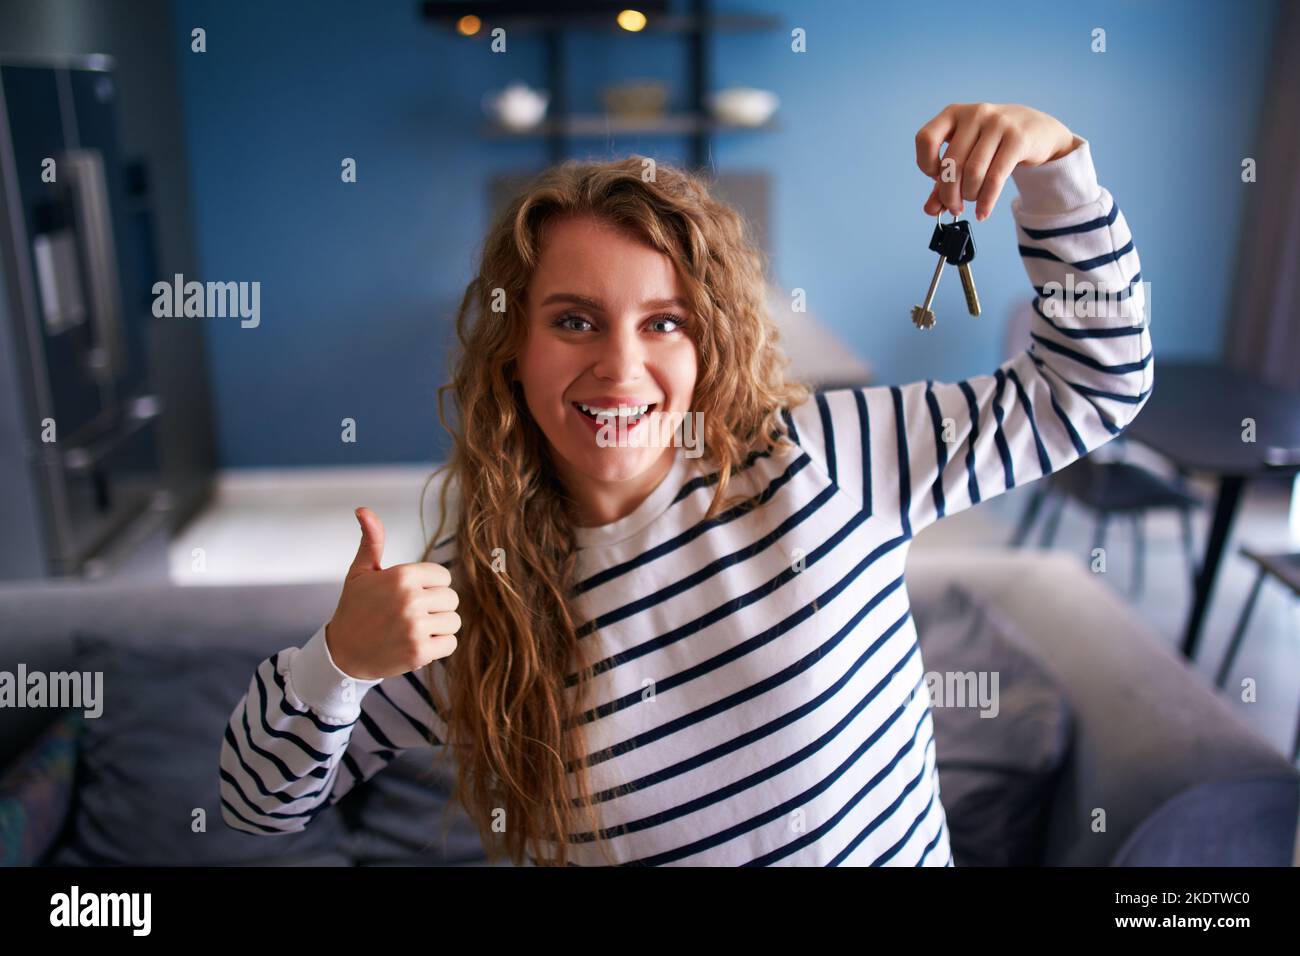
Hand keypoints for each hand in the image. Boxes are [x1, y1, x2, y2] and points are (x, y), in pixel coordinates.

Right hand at [324, 507, 460, 680]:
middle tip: (411, 615)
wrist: (342, 654)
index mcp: (402, 576)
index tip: (411, 595)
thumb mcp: (361, 572)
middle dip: (435, 607)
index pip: (443, 576)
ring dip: (438, 628)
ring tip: (415, 630)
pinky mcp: (419, 652)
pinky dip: (438, 647)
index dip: (430, 587)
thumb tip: (363, 509)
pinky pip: (450, 643)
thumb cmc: (354, 609)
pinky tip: (417, 644)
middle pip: (451, 599)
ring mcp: (415, 627)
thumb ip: (371, 540)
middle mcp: (410, 599)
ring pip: (454, 621)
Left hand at [915, 103, 1077, 220]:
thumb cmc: (992, 144)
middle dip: (949, 194)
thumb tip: (930, 210)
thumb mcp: (966, 155)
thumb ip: (944, 181)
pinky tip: (983, 212)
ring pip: (973, 172)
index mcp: (953, 113)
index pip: (925, 139)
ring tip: (973, 202)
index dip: (926, 164)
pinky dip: (986, 201)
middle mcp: (974, 114)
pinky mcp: (1018, 138)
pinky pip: (996, 177)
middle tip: (954, 207)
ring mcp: (998, 123)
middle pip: (951, 164)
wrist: (1037, 130)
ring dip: (969, 196)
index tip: (936, 177)